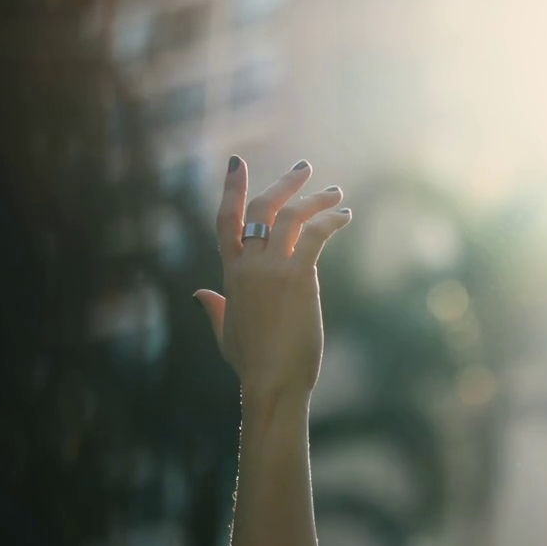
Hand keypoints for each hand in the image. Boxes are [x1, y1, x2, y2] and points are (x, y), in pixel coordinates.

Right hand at [194, 156, 352, 405]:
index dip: (231, 189)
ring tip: (335, 192)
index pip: (226, 221)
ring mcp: (272, 269)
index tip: (237, 163)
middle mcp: (248, 265)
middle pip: (262, 208)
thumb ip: (214, 308)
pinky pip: (314, 235)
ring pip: (291, 216)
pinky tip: (345, 216)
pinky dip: (331, 220)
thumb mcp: (226, 333)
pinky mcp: (298, 276)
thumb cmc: (252, 364)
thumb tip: (201, 293)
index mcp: (230, 275)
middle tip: (304, 168)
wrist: (271, 381)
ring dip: (315, 199)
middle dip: (284, 183)